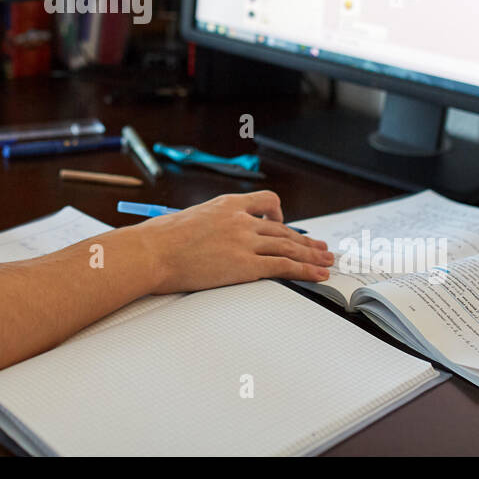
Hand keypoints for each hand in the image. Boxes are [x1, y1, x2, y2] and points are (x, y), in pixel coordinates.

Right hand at [135, 190, 334, 294]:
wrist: (152, 251)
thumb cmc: (160, 239)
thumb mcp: (188, 220)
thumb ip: (208, 225)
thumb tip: (207, 236)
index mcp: (227, 204)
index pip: (265, 202)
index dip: (280, 215)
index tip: (286, 225)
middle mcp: (241, 219)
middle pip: (283, 229)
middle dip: (305, 241)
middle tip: (320, 248)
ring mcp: (245, 241)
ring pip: (289, 246)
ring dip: (312, 255)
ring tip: (326, 262)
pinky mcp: (246, 265)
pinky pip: (284, 266)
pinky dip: (305, 271)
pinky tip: (317, 276)